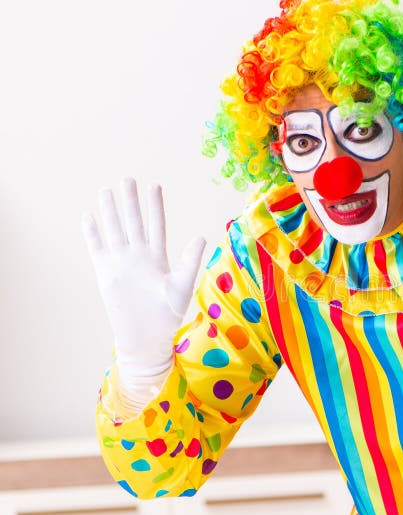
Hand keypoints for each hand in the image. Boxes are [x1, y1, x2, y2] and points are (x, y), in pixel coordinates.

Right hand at [82, 178, 205, 381]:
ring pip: (114, 230)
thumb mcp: (182, 286)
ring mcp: (121, 262)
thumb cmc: (168, 314)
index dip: (155, 206)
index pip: (156, 225)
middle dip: (131, 201)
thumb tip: (201, 236)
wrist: (147, 336)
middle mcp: (139, 255)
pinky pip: (97, 247)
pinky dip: (93, 232)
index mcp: (159, 256)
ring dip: (110, 211)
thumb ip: (189, 261)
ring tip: (106, 190)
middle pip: (134, 222)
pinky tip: (89, 215)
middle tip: (128, 178)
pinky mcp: (105, 272)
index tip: (154, 186)